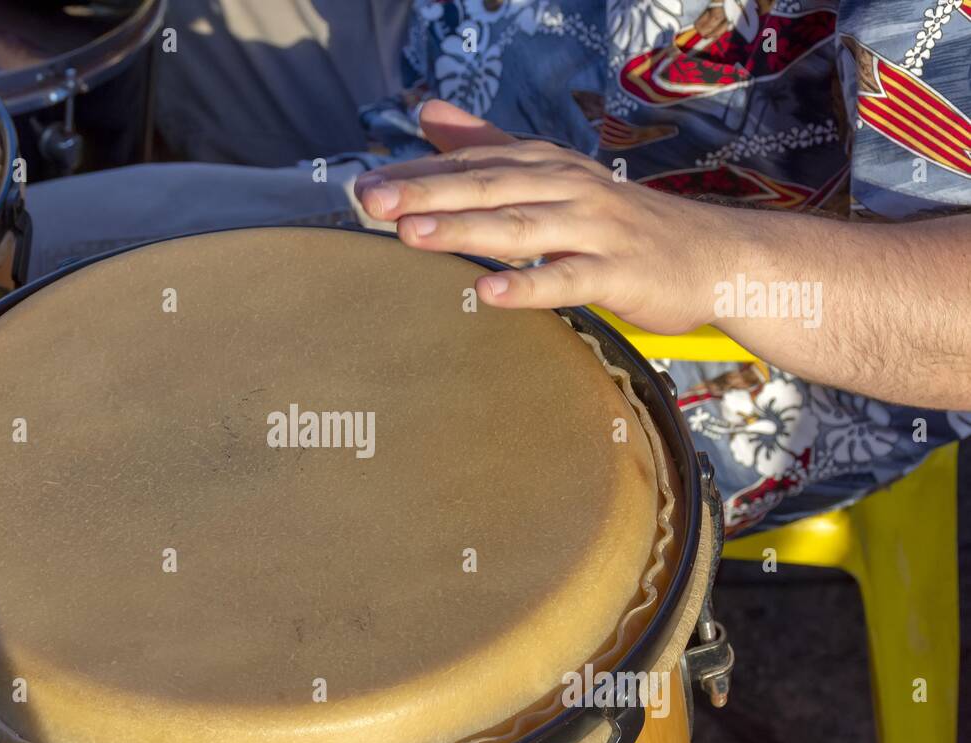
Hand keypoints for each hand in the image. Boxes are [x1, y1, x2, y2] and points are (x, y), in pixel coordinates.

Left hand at [354, 100, 767, 334]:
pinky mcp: (618, 274)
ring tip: (410, 235)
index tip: (363, 186)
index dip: (419, 173)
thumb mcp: (555, 176)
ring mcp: (594, 231)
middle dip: (427, 193)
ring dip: (464, 230)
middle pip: (489, 188)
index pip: (475, 165)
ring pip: (521, 228)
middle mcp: (567, 190)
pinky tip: (489, 293)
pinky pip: (569, 280)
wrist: (713, 256)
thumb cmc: (621, 222)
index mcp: (547, 167)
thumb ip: (489, 145)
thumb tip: (428, 114)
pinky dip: (530, 286)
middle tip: (371, 202)